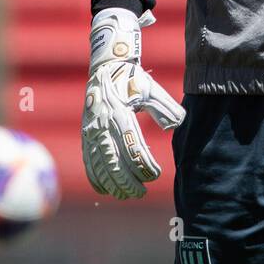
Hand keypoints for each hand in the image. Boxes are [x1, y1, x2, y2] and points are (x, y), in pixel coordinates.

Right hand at [81, 7, 185, 198]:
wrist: (104, 69)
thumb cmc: (132, 80)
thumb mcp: (150, 89)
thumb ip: (164, 107)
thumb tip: (177, 123)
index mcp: (120, 114)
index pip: (132, 148)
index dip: (143, 166)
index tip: (155, 175)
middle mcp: (102, 125)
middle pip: (114, 162)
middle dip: (127, 181)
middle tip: (142, 192)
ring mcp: (91, 131)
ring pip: (100, 165)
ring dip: (113, 184)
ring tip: (127, 194)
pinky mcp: (86, 135)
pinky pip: (88, 161)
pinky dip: (96, 178)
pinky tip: (106, 190)